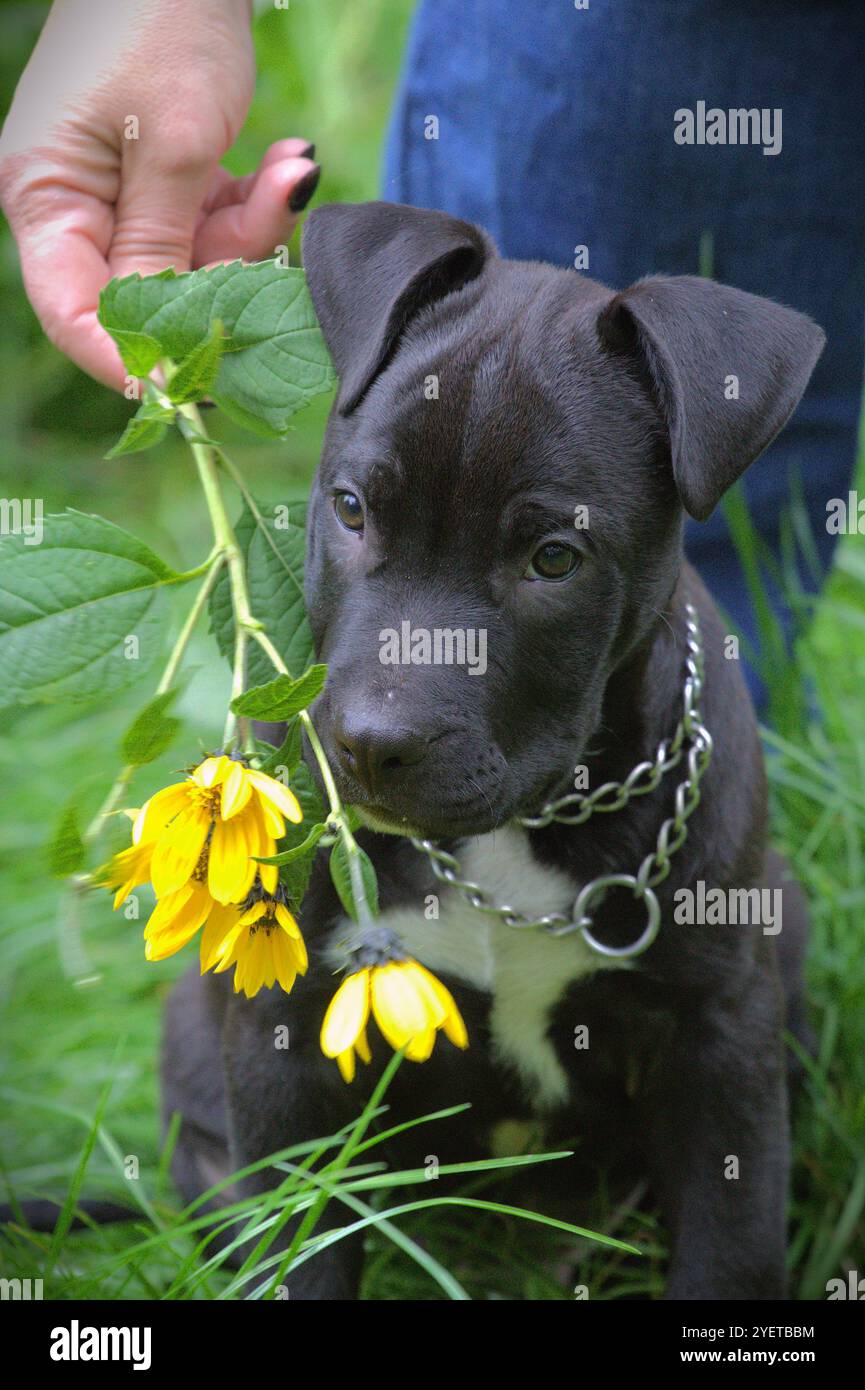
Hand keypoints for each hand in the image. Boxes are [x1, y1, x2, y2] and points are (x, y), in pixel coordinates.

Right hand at [0, 0, 319, 387]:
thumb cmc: (162, 23)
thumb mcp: (175, 148)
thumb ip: (165, 252)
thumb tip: (160, 346)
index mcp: (46, 199)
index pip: (75, 314)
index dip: (133, 358)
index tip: (200, 384)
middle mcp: (73, 205)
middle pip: (146, 293)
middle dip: (223, 273)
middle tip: (277, 220)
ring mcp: (119, 193)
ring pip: (192, 264)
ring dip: (253, 231)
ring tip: (290, 168)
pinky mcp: (162, 180)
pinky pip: (210, 226)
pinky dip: (251, 205)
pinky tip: (284, 161)